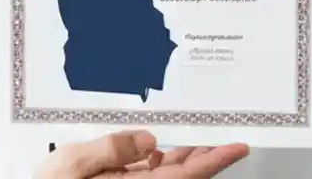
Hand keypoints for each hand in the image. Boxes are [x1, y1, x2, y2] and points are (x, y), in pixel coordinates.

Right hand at [37, 130, 248, 178]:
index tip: (240, 146)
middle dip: (204, 155)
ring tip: (196, 137)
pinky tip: (153, 150)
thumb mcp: (72, 164)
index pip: (188, 175)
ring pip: (165, 174)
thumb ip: (111, 150)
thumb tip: (149, 140)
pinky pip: (146, 175)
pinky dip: (156, 160)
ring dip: (182, 157)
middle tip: (226, 136)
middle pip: (182, 174)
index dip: (217, 160)